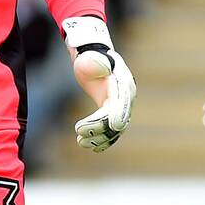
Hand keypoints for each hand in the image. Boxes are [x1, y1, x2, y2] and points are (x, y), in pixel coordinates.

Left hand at [62, 16, 135, 152]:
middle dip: (99, 128)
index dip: (118, 115)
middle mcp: (126, 99)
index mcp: (123, 84)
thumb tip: (93, 65)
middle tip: (78, 131)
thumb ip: (93, 62)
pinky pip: (110, 133)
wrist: (93, 61)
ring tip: (80, 141)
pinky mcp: (112, 115)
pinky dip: (102, 141)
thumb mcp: (90, 58)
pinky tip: (90, 146)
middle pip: (117, 120)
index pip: (122, 102)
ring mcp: (121, 108)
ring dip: (98, 138)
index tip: (112, 126)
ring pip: (114, 130)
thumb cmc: (90, 58)